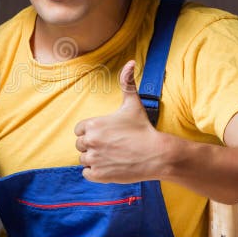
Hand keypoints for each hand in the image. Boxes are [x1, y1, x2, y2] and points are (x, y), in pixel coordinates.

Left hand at [74, 60, 172, 182]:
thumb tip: (131, 62)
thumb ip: (127, 82)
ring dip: (95, 159)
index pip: (80, 130)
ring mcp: (93, 159)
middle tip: (112, 145)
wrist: (157, 154)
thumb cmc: (144, 128)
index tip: (107, 134)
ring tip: (113, 156)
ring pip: (84, 159)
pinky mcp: (98, 175)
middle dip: (93, 145)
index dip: (92, 132)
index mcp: (92, 125)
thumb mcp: (133, 103)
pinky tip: (110, 166)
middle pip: (81, 145)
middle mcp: (90, 142)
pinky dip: (96, 171)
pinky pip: (86, 173)